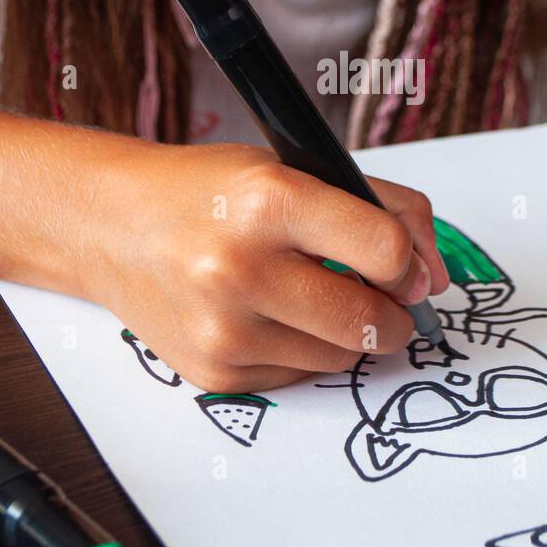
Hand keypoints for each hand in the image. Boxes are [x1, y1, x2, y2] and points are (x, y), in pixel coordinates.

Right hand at [83, 137, 449, 392]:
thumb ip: (380, 208)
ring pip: (341, 356)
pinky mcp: (214, 373)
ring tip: (313, 297)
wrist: (112, 226)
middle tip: (383, 298)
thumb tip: (434, 277)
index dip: (409, 263)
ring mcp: (224, 329)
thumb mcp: (293, 169)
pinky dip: (300, 352)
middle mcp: (242, 268)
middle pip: (370, 320)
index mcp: (269, 200)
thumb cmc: (209, 193)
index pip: (383, 250)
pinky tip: (268, 316)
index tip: (406, 268)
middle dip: (393, 313)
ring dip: (346, 334)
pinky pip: (298, 377)